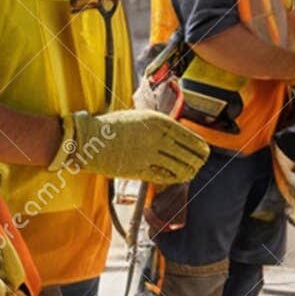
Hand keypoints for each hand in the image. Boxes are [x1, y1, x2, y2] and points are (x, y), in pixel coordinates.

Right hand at [50, 108, 209, 185]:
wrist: (90, 138)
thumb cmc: (114, 126)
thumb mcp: (141, 118)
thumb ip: (161, 126)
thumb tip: (179, 136)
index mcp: (159, 122)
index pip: (191, 138)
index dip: (201, 148)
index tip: (204, 151)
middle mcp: (157, 138)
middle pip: (190, 155)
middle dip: (198, 161)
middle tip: (199, 163)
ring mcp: (149, 155)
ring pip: (181, 168)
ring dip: (189, 171)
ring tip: (191, 172)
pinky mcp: (140, 170)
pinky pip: (165, 177)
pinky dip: (174, 178)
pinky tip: (178, 177)